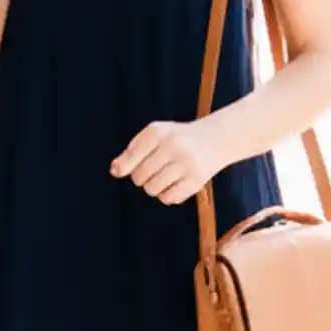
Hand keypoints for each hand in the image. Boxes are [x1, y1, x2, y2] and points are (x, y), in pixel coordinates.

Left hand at [110, 119, 225, 205]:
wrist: (216, 139)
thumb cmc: (177, 139)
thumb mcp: (154, 136)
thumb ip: (132, 152)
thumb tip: (114, 171)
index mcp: (158, 131)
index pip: (131, 156)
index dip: (125, 167)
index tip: (124, 170)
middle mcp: (172, 145)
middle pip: (139, 176)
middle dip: (141, 177)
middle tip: (152, 170)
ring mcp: (186, 163)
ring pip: (152, 189)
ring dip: (153, 187)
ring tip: (163, 177)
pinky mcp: (197, 180)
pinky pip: (168, 198)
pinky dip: (166, 195)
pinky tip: (174, 184)